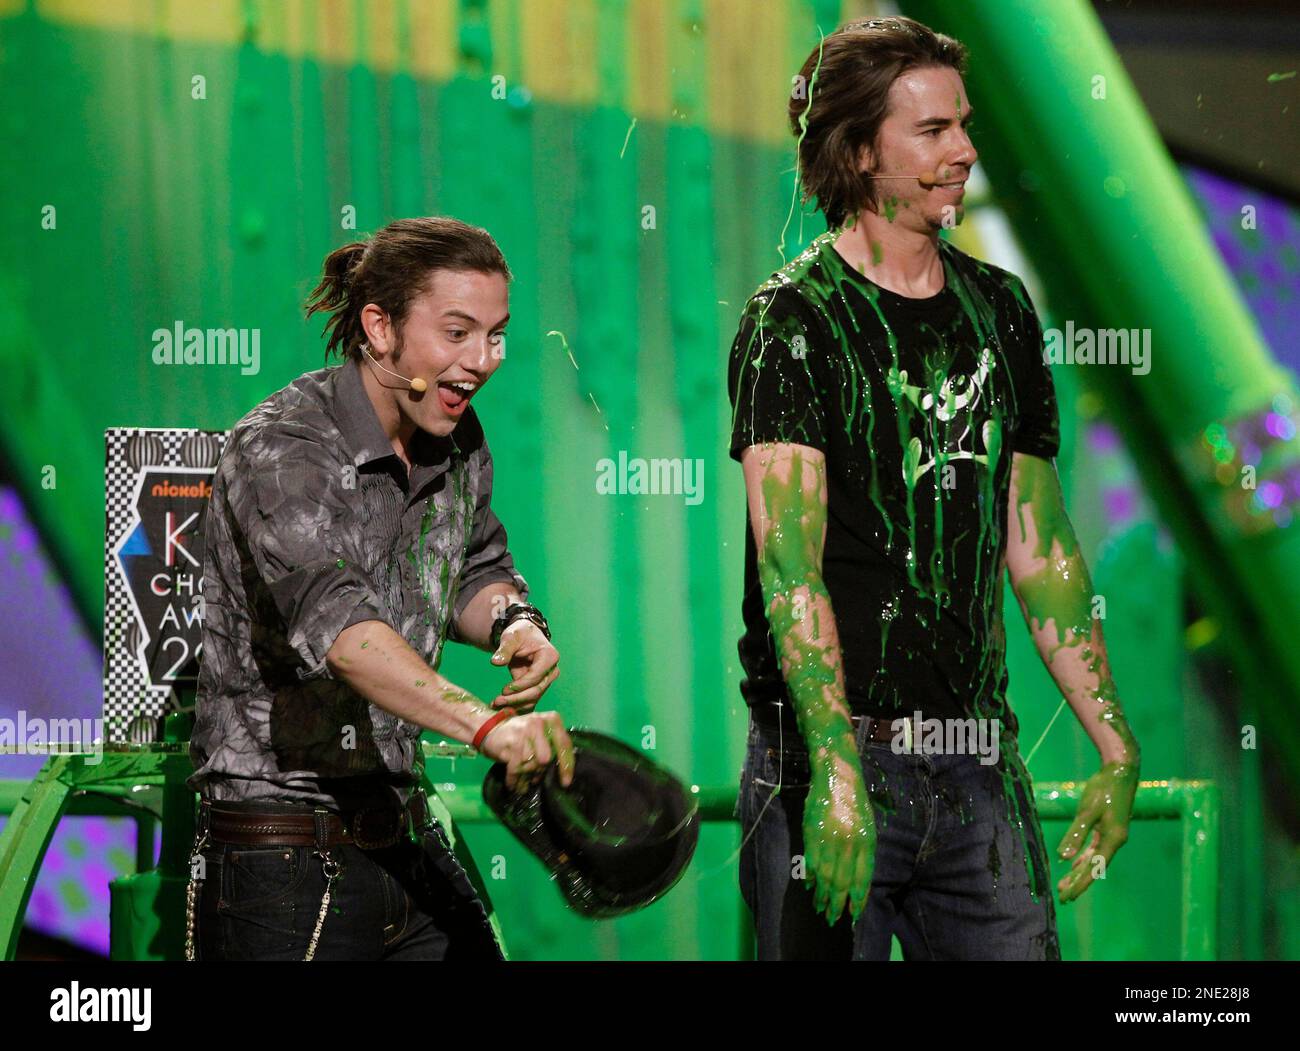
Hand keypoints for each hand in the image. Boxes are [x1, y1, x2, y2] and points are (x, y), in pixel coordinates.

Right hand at [478, 710, 574, 793]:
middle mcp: (540, 723)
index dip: (566, 766)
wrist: (489, 727)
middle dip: (540, 771)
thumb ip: (553, 745)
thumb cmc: (520, 734)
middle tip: (535, 778)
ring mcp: (525, 732)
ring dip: (527, 776)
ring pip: (532, 765)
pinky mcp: (512, 743)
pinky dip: (515, 781)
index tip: (565, 782)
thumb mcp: (540, 733)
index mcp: (552, 719)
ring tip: (522, 778)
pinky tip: (514, 784)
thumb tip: (563, 772)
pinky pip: (517, 770)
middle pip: (547, 759)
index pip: (565, 745)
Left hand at [489, 621, 559, 713]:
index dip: (520, 686)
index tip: (503, 690)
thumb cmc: (520, 634)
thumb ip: (504, 650)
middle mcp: (552, 671)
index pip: (535, 677)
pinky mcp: (538, 687)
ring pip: (532, 699)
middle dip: (516, 699)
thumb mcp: (511, 637)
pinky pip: (529, 701)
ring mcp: (546, 681)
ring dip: (515, 705)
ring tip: (496, 706)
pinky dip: (516, 706)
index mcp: (549, 657)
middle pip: (536, 691)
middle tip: (497, 701)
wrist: (524, 636)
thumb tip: (496, 662)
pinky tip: (502, 709)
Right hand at [803, 751, 875, 925]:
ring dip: (823, 895)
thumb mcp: (867, 826)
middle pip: (843, 882)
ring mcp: (830, 839)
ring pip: (826, 876)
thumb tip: (857, 881)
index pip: (863, 879)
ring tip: (820, 908)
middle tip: (832, 918)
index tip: (853, 915)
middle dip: (838, 904)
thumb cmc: (854, 801)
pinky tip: (811, 887)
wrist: (836, 775)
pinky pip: (812, 862)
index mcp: (866, 841)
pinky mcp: (812, 833)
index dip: (857, 900)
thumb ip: (863, 853)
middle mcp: (849, 843)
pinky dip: (811, 877)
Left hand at [1056, 757, 1138, 902]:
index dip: (1080, 884)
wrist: (1121, 771)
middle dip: (1078, 883)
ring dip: (1079, 871)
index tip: (1067, 897)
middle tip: (1063, 898)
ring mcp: (1112, 835)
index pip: (1094, 869)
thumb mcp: (1088, 811)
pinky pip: (1094, 848)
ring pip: (1094, 859)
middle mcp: (1115, 841)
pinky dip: (1084, 857)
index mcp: (1113, 840)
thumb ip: (1076, 834)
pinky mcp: (1107, 827)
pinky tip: (1073, 863)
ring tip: (1065, 885)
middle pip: (1094, 868)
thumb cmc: (1104, 789)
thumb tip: (1063, 857)